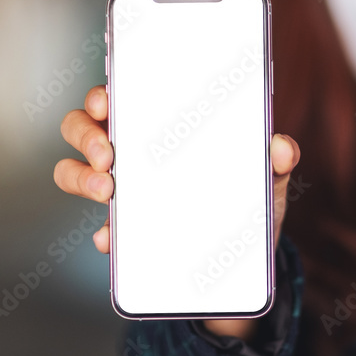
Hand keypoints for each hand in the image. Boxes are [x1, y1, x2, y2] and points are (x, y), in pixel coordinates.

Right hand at [54, 85, 300, 337]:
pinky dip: (104, 232)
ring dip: (80, 176)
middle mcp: (133, 152)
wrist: (246, 262)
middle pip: (84, 126)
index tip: (107, 102)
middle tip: (108, 153)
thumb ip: (278, 160)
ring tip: (107, 190)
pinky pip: (101, 227)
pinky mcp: (125, 231)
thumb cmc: (249, 202)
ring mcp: (123, 190)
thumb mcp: (268, 179)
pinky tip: (112, 238)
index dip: (103, 93)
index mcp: (161, 124)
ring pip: (73, 170)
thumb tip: (282, 147)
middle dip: (87, 134)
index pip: (121, 95)